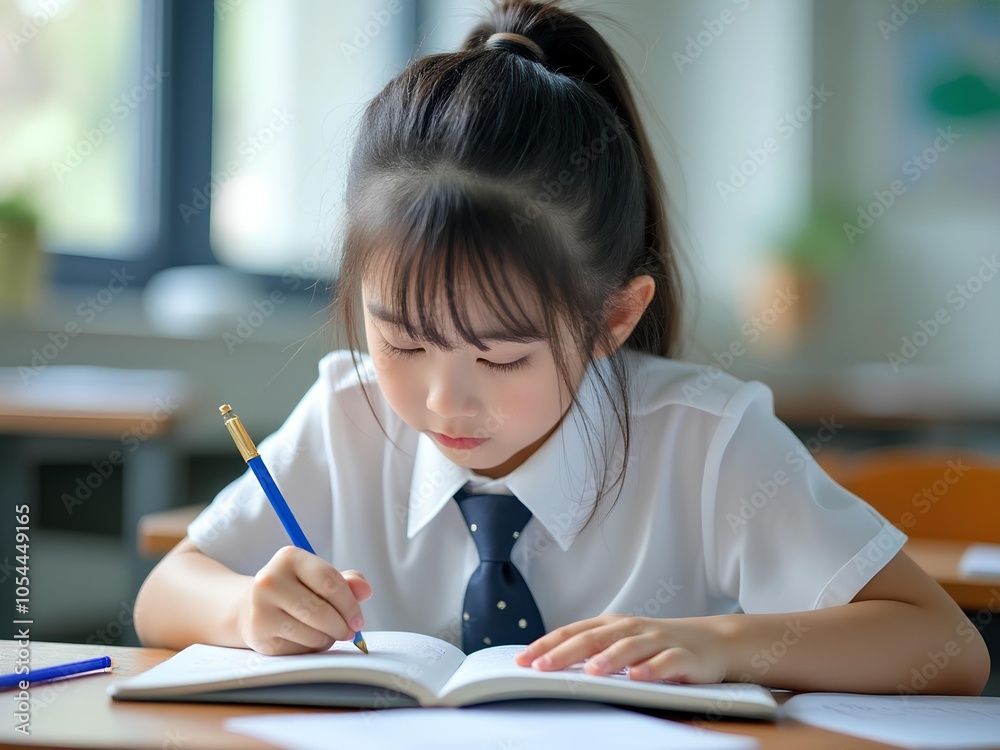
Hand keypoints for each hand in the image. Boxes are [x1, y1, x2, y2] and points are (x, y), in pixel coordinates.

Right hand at [236, 546, 371, 654]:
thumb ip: (347, 582)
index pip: (330, 582)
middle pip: (321, 612)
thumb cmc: (297, 589)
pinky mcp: (259, 636)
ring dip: (328, 638)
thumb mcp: (320, 577)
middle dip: (342, 626)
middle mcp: (270, 581)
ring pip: (312, 634)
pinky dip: (312, 647)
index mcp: (289, 558)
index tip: (358, 620)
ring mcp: (261, 609)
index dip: (350, 604)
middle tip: (349, 632)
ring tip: (327, 632)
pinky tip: (308, 638)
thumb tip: (365, 590)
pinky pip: (300, 649)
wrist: (253, 604)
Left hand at [513, 614, 731, 683]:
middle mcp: (633, 628)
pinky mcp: (686, 657)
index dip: (548, 645)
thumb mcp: (624, 644)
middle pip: (596, 638)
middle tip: (542, 667)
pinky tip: (638, 677)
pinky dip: (652, 668)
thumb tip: (550, 665)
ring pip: (631, 646)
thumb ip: (594, 652)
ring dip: (610, 658)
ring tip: (590, 672)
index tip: (522, 660)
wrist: (714, 641)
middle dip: (566, 652)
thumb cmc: (659, 645)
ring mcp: (660, 640)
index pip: (575, 632)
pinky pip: (668, 662)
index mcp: (613, 626)